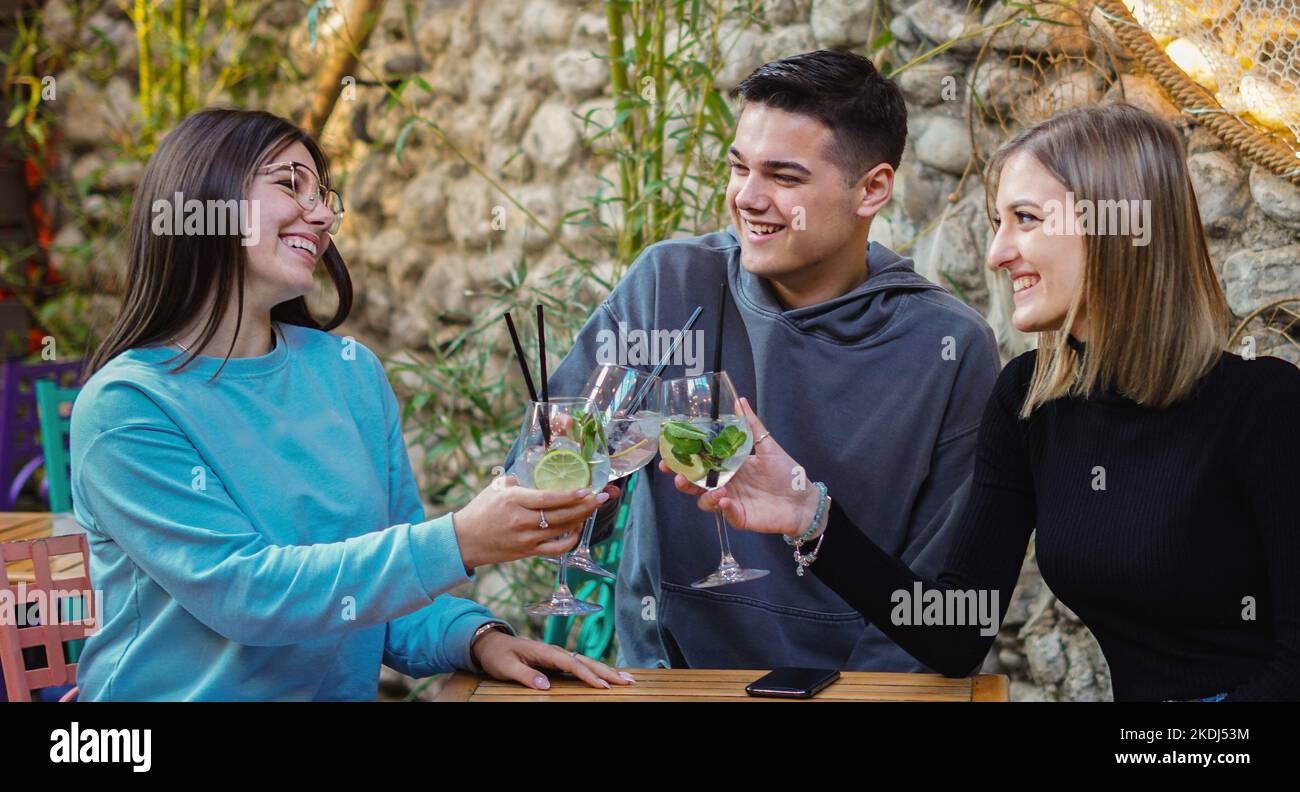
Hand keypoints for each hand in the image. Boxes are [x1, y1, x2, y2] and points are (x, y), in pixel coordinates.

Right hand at [453, 475, 619, 569]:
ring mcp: (527, 539)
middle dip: (586, 506)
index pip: (548, 499)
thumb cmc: (481, 510)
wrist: (465, 540)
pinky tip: (577, 528)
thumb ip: (521, 479)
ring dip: (582, 519)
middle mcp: (522, 521)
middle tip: (603, 497)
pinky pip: (556, 548)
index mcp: (514, 500)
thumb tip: (544, 470)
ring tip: (594, 508)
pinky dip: (571, 539)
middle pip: (561, 515)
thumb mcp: (498, 487)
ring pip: (562, 530)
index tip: (588, 489)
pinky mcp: (529, 552)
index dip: (570, 495)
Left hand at [472, 630, 635, 689]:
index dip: (588, 675)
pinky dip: (595, 671)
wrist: (490, 643)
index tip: (602, 686)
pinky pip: (580, 666)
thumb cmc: (498, 655)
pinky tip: (606, 677)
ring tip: (626, 678)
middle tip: (627, 681)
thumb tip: (546, 685)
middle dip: (607, 671)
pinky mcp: (556, 661)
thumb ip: (525, 675)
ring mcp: (557, 656)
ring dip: (606, 671)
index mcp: (545, 651)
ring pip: (586, 662)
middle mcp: (555, 652)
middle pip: (586, 661)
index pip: (572, 664)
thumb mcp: (506, 666)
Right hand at [659, 397, 818, 537]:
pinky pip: (725, 514)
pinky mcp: (739, 517)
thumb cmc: (787, 473)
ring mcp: (731, 501)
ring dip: (704, 495)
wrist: (805, 500)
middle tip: (677, 475)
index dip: (683, 459)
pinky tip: (726, 499)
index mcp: (729, 465)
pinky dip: (723, 507)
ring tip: (714, 489)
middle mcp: (726, 483)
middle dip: (683, 480)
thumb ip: (751, 425)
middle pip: (695, 484)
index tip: (669, 454)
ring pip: (705, 501)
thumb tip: (739, 400)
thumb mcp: (768, 446)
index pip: (700, 462)